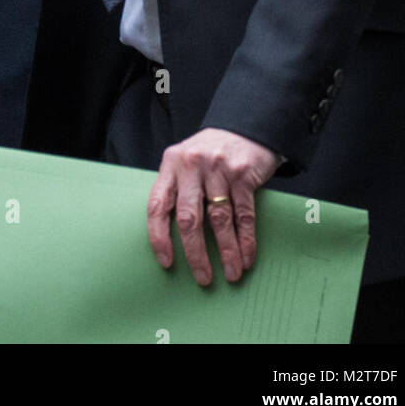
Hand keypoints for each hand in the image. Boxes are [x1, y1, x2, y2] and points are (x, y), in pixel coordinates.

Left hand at [146, 128, 279, 285]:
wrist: (246, 127)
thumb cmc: (211, 152)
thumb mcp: (186, 162)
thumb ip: (177, 189)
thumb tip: (170, 236)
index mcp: (171, 164)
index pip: (157, 205)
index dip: (159, 237)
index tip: (167, 262)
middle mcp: (191, 164)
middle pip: (188, 218)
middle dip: (195, 253)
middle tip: (203, 278)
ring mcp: (218, 168)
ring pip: (219, 220)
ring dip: (226, 252)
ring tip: (231, 274)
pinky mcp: (243, 173)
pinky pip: (244, 214)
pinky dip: (246, 240)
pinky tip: (247, 257)